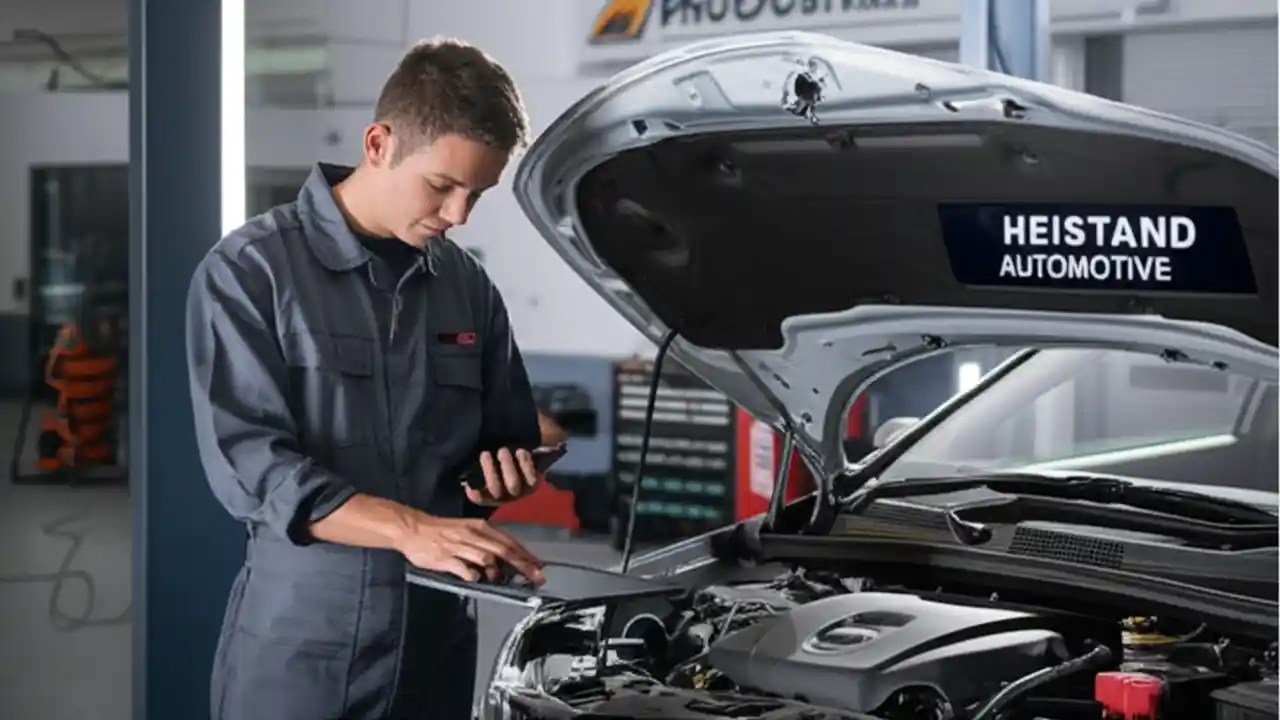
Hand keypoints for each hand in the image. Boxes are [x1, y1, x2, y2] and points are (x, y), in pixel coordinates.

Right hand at [398, 513, 544, 584]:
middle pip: (504, 551)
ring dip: (496, 571)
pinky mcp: (446, 557)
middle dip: (523, 565)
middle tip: (536, 578)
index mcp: (481, 528)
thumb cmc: (442, 531)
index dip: (526, 555)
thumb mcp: (468, 531)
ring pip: (487, 558)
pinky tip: (475, 578)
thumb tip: (504, 561)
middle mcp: (474, 535)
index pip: (509, 542)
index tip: (539, 567)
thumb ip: (485, 544)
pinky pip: (465, 569)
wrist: (413, 528)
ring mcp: (460, 546)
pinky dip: (473, 575)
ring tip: (497, 578)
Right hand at [463, 447, 539, 506]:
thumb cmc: (504, 458)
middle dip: (489, 471)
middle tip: (485, 454)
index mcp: (490, 494)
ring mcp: (520, 492)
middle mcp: (505, 496)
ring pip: (512, 484)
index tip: (469, 484)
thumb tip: (465, 462)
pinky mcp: (534, 484)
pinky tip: (520, 452)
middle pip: (495, 490)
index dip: (475, 494)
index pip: (479, 498)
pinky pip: (531, 477)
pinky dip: (524, 463)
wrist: (531, 455)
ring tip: (502, 450)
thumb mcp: (491, 460)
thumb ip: (478, 463)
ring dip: (506, 465)